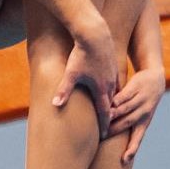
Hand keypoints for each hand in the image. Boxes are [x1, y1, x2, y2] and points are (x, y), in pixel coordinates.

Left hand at [53, 18, 119, 136]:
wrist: (94, 33)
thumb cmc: (81, 54)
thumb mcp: (70, 73)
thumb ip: (63, 90)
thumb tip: (54, 105)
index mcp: (101, 88)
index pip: (105, 112)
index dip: (104, 124)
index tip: (104, 136)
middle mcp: (110, 83)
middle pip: (112, 105)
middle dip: (110, 117)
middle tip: (108, 130)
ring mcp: (113, 74)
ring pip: (114, 93)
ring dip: (113, 103)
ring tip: (111, 113)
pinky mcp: (112, 65)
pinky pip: (114, 82)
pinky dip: (113, 90)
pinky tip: (110, 92)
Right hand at [107, 66, 163, 162]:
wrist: (155, 79)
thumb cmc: (141, 103)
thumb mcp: (139, 115)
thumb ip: (126, 125)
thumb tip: (108, 140)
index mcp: (144, 123)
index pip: (137, 138)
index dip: (131, 149)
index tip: (124, 160)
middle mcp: (144, 112)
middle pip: (128, 123)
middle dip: (115, 130)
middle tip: (102, 137)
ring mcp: (141, 99)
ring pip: (126, 109)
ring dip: (115, 114)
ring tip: (103, 119)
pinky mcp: (136, 88)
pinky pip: (125, 95)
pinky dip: (117, 100)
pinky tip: (109, 103)